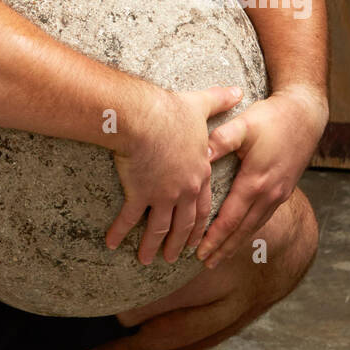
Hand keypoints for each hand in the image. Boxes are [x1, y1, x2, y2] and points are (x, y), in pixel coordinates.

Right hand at [107, 84, 244, 265]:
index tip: (197, 237)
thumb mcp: (200, 105)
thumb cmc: (170, 110)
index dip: (200, 224)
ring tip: (146, 260)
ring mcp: (162, 195)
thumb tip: (237, 90)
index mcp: (198, 172)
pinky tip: (111, 243)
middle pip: (184, 224)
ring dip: (153, 246)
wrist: (144, 119)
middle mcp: (184, 189)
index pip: (203, 205)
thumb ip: (219, 101)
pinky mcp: (139, 194)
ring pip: (160, 228)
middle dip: (180, 243)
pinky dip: (120, 233)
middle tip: (173, 257)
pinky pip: (129, 219)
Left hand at [195, 87, 327, 268]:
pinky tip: (239, 235)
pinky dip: (248, 230)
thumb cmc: (271, 119)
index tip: (198, 252)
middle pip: (242, 230)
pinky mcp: (283, 190)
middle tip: (205, 263)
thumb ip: (220, 140)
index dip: (213, 238)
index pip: (230, 219)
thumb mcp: (243, 125)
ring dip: (236, 243)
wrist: (306, 115)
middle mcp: (269, 194)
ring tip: (219, 257)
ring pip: (254, 226)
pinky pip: (262, 217)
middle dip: (223, 248)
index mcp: (255, 182)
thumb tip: (199, 155)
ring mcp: (279, 194)